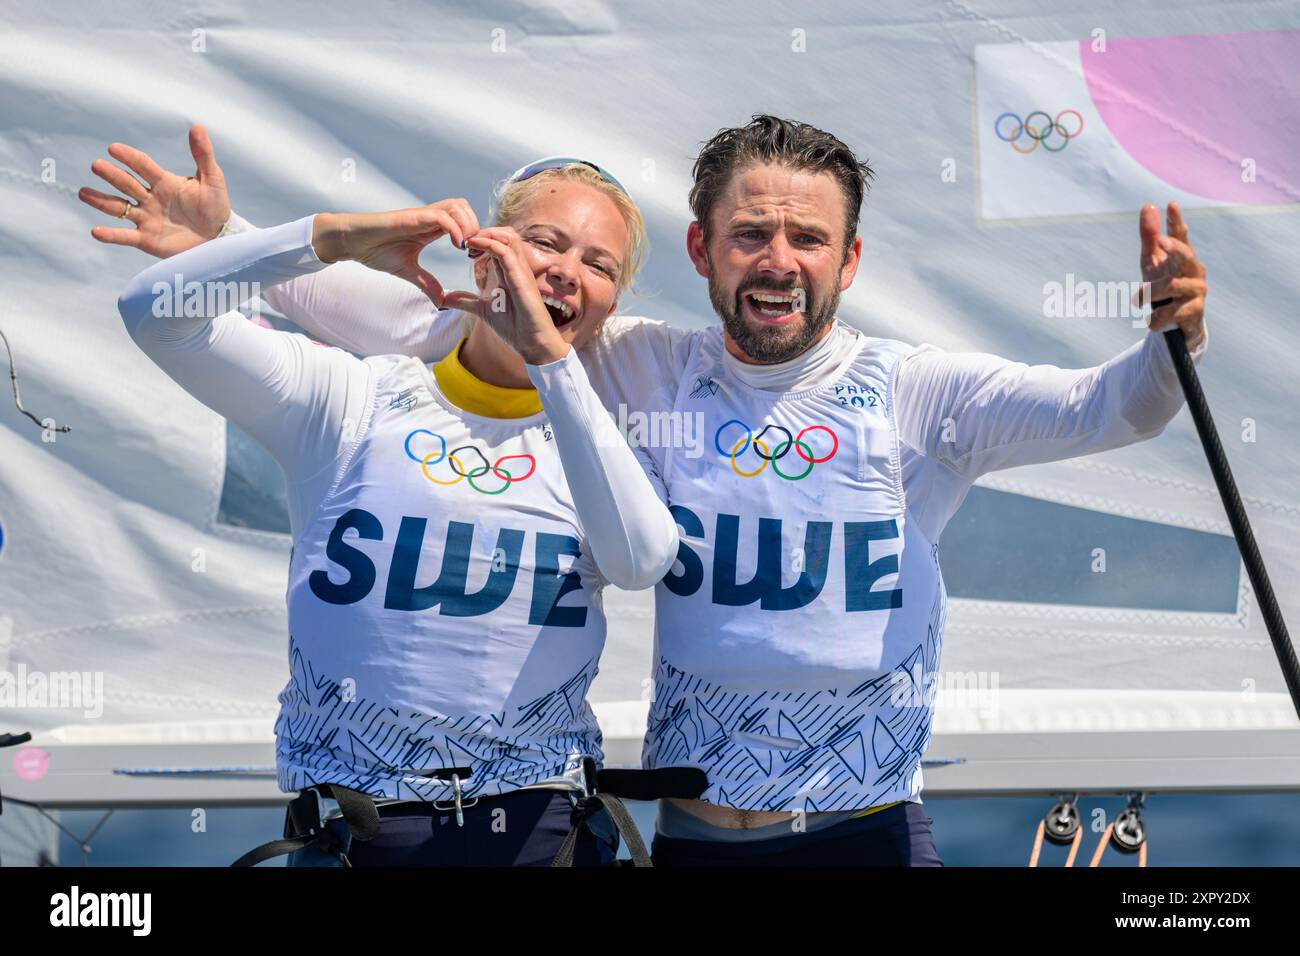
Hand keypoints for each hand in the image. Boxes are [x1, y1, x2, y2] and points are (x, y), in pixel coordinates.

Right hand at [79, 124, 230, 257]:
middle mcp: (150, 198)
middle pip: (127, 184)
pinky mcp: (146, 239)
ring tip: (83, 193)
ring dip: (100, 201)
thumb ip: (203, 155)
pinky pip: (125, 236)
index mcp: (163, 181)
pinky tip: (96, 231)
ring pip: (118, 208)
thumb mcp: (212, 180)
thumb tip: (197, 126)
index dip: (130, 158)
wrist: (220, 238)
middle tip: (97, 165)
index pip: (143, 166)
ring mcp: (146, 218)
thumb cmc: (216, 206)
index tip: (114, 148)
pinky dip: (111, 234)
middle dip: (112, 175)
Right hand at [311, 200, 479, 306]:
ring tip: (466, 247)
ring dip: (468, 225)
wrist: (353, 243)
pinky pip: (441, 216)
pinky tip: (457, 246)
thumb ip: (426, 283)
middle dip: (476, 227)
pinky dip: (455, 228)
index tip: (475, 256)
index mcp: (430, 227)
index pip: (462, 220)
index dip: (474, 235)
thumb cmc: (376, 251)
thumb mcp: (408, 271)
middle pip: (464, 207)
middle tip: (474, 250)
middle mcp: (428, 217)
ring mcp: (421, 215)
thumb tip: (442, 301)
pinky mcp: (412, 217)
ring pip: (457, 206)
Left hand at [460, 226, 568, 364]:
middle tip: (465, 240)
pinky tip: (474, 245)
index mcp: (509, 272)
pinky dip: (490, 244)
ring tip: (470, 240)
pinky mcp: (522, 279)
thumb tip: (445, 300)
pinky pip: (507, 252)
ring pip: (508, 237)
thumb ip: (466, 301)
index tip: (463, 246)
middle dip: (484, 231)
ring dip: (488, 234)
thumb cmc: (514, 327)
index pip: (498, 243)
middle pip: (505, 234)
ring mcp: (520, 271)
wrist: (531, 344)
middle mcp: (517, 268)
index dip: (480, 239)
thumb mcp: (482, 310)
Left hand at [1137, 201, 1206, 350]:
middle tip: (1160, 242)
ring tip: (1140, 301)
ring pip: (1170, 287)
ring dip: (1149, 295)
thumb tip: (1148, 205)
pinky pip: (1167, 313)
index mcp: (1184, 256)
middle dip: (1174, 249)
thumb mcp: (1152, 262)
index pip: (1181, 235)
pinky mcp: (1196, 311)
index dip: (1176, 221)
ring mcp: (1198, 290)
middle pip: (1186, 256)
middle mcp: (1195, 270)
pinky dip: (1154, 319)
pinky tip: (1153, 321)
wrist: (1176, 324)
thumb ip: (1150, 236)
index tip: (1171, 204)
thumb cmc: (1163, 287)